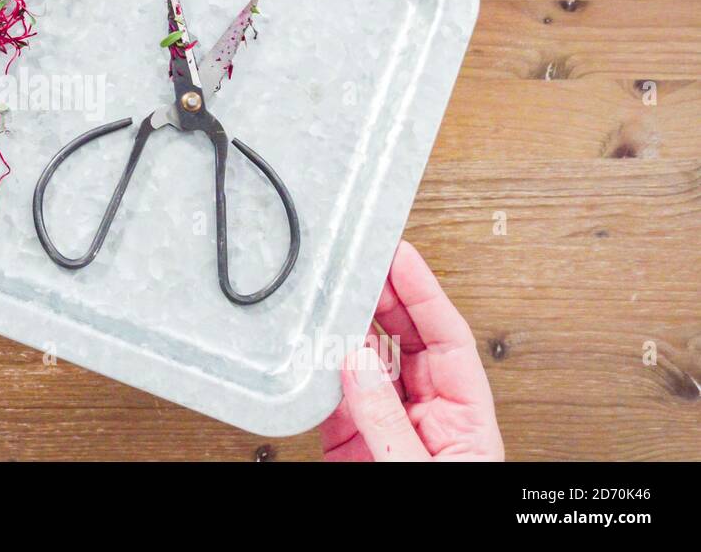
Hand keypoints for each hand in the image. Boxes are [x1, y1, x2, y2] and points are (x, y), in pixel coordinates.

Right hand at [320, 241, 504, 460]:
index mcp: (464, 419)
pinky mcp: (347, 442)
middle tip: (361, 263)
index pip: (448, 340)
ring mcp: (385, 427)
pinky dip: (317, 373)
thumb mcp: (422, 469)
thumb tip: (358, 365)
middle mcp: (425, 415)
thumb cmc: (444, 519)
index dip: (424, 294)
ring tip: (329, 301)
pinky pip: (331, 397)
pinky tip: (311, 352)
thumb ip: (388, 421)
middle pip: (405, 341)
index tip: (403, 257)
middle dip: (383, 299)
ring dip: (346, 333)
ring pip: (364, 364)